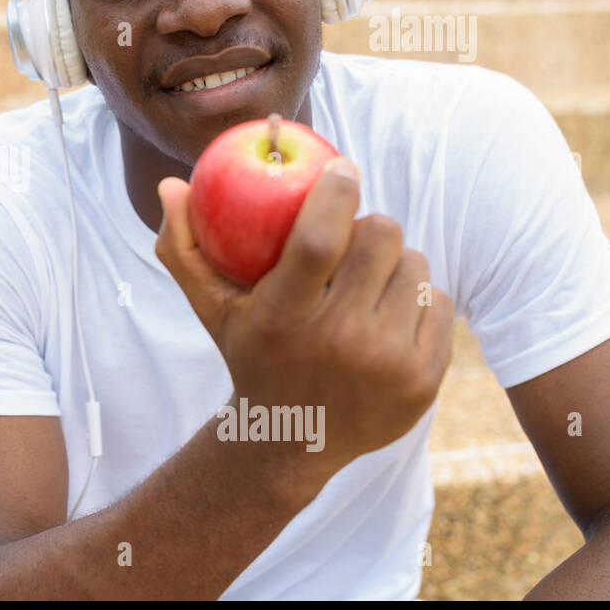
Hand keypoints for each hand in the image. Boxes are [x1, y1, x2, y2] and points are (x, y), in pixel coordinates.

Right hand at [154, 157, 454, 468]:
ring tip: (365, 286)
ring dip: (392, 264)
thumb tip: (170, 184)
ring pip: (414, 265)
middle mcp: (338, 341)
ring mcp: (387, 363)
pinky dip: (416, 301)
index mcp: (284, 317)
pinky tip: (387, 317)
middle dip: (366, 226)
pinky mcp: (424, 380)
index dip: (335, 191)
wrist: (290, 441)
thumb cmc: (249, 354)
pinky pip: (439, 303)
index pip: (318, 239)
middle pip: (380, 237)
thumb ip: (183, 246)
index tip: (339, 169)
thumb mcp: (210, 307)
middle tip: (351, 240)